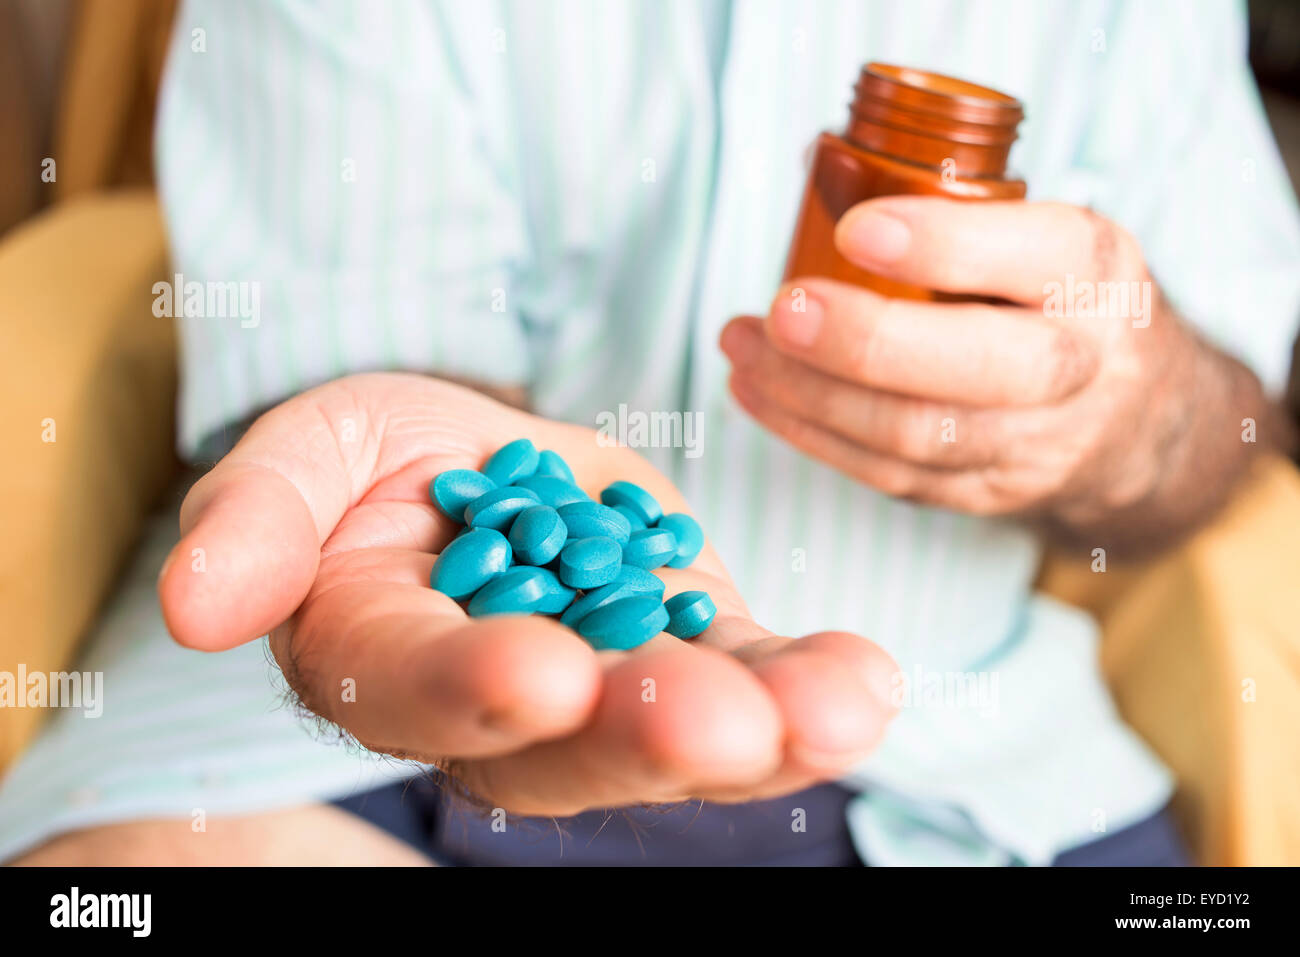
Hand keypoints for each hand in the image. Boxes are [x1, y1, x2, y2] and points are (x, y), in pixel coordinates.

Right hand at [158, 373, 895, 814]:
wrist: (475, 453)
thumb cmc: (374, 458)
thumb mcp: (305, 453)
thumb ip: (255, 521)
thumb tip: (195, 604)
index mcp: (386, 663)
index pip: (420, 693)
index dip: (475, 691)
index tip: (538, 673)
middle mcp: (504, 704)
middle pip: (569, 744)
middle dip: (646, 733)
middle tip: (719, 722)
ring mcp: (609, 681)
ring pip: (681, 727)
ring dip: (762, 728)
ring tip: (835, 707)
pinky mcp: (689, 642)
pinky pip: (752, 678)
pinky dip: (808, 686)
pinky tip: (863, 680)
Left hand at [722, 197, 1269, 547]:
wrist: (1138, 419)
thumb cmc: (1061, 302)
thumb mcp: (1044, 236)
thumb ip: (956, 210)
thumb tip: (821, 169)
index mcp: (1091, 272)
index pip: (1035, 257)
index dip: (942, 245)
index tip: (854, 229)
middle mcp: (1077, 363)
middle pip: (977, 367)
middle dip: (865, 342)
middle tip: (782, 312)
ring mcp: (1033, 442)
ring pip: (917, 434)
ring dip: (812, 394)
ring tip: (742, 347)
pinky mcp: (986, 494)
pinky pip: (890, 475)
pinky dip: (813, 434)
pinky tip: (760, 392)